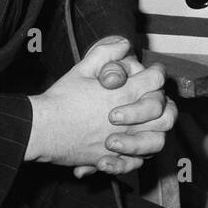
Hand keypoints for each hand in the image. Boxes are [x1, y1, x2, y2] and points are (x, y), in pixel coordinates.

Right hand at [26, 38, 174, 175]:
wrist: (42, 129)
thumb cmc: (61, 99)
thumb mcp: (82, 68)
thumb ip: (106, 53)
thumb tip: (124, 43)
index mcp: (124, 94)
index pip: (156, 81)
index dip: (157, 73)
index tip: (152, 73)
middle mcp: (128, 120)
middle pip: (166, 113)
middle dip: (162, 103)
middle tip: (150, 99)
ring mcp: (121, 143)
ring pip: (158, 141)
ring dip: (156, 131)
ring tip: (145, 126)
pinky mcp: (110, 160)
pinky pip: (136, 163)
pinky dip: (137, 157)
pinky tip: (127, 148)